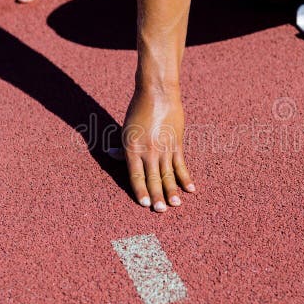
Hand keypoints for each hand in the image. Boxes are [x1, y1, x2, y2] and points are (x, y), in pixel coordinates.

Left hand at [122, 89, 195, 211]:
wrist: (157, 93)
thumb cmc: (138, 109)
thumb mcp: (126, 129)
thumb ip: (123, 147)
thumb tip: (112, 156)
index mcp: (133, 149)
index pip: (136, 176)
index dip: (141, 191)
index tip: (144, 204)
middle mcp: (149, 151)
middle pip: (153, 178)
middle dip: (157, 196)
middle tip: (161, 210)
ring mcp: (164, 148)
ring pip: (169, 174)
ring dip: (173, 190)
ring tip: (176, 204)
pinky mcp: (177, 143)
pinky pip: (181, 164)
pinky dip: (186, 177)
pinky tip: (191, 188)